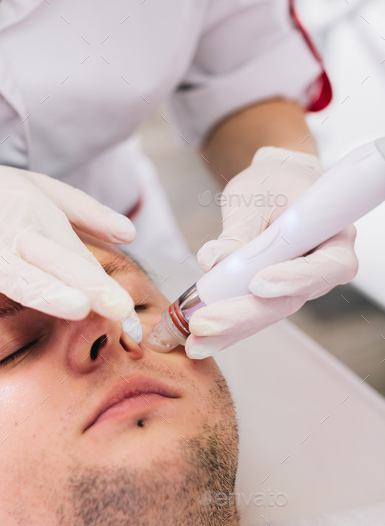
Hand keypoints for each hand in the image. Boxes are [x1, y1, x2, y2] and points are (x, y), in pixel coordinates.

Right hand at [0, 149, 138, 330]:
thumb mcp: (40, 190)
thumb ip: (87, 212)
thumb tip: (132, 233)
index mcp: (43, 219)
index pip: (81, 260)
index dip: (108, 289)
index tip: (137, 318)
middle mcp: (16, 235)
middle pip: (58, 264)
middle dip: (91, 287)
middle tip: (121, 309)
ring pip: (18, 275)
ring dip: (47, 290)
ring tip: (76, 305)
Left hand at [185, 146, 357, 356]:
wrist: (277, 184)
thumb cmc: (274, 184)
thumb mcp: (255, 197)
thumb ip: (238, 231)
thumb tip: (213, 261)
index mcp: (333, 239)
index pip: (323, 267)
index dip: (293, 279)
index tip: (258, 284)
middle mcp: (319, 270)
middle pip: (287, 301)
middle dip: (242, 315)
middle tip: (204, 324)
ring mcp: (296, 287)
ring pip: (266, 313)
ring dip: (228, 329)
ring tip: (193, 342)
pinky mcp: (272, 295)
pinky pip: (250, 313)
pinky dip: (224, 326)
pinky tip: (197, 340)